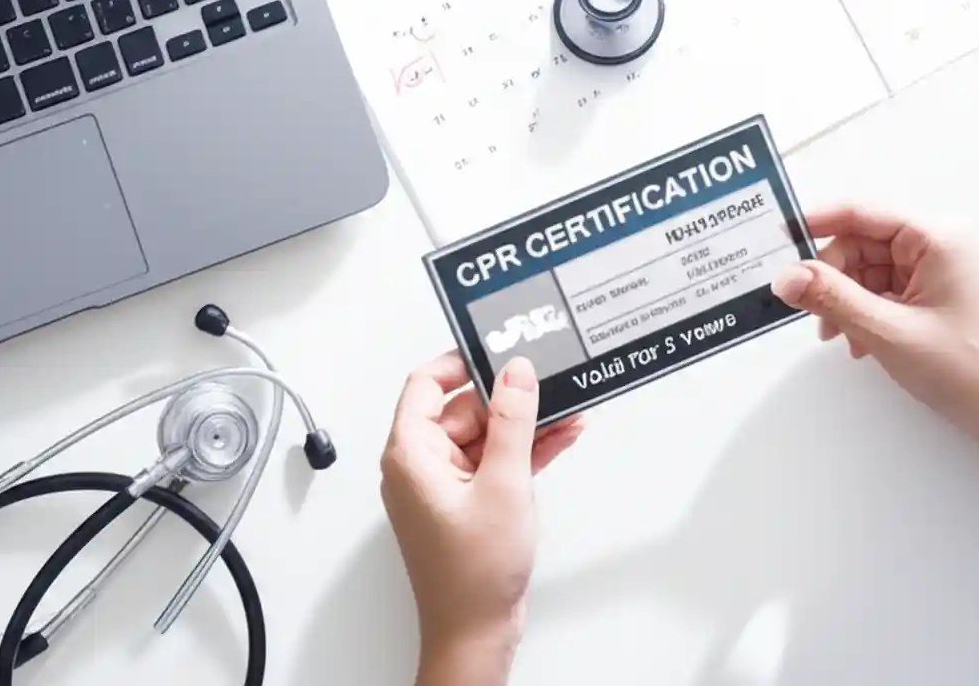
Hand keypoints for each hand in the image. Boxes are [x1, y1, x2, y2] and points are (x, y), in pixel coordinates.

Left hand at [381, 351, 584, 684]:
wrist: (477, 631)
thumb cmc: (472, 575)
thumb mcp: (503, 483)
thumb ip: (511, 421)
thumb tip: (515, 373)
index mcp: (411, 455)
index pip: (425, 384)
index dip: (460, 361)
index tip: (495, 347)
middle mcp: (421, 466)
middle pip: (462, 409)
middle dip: (506, 396)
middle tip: (546, 380)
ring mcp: (445, 486)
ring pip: (484, 435)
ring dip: (524, 424)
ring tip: (567, 408)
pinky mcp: (467, 502)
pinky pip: (495, 461)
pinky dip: (525, 451)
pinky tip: (561, 437)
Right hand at [771, 205, 978, 445]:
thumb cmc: (967, 369)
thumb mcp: (887, 331)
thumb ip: (832, 298)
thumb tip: (785, 276)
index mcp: (937, 237)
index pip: (861, 213)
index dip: (816, 224)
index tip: (777, 240)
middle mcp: (941, 243)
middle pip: (862, 243)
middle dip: (832, 277)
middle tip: (816, 315)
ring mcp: (940, 268)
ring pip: (869, 269)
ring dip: (847, 300)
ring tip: (842, 338)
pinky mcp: (937, 292)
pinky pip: (886, 289)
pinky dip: (866, 311)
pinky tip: (861, 342)